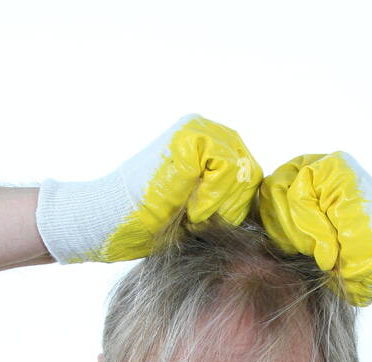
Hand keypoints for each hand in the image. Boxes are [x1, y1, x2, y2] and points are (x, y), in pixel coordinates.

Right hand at [36, 114, 263, 263]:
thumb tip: (265, 208)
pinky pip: (227, 171)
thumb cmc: (149, 223)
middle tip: (200, 220)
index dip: (236, 206)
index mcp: (207, 142)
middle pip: (251, 172)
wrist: (106, 222)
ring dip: (222, 204)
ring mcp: (195, 130)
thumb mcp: (198, 207)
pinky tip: (190, 209)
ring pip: (242, 172)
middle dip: (233, 206)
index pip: (249, 174)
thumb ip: (228, 197)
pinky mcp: (188, 140)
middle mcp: (203, 129)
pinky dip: (213, 199)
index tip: (205, 220)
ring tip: (192, 214)